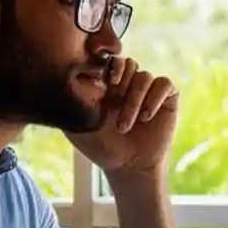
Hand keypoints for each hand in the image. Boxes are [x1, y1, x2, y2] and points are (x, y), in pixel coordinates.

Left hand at [67, 56, 178, 176]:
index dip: (109, 66)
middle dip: (122, 81)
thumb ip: (68, 103)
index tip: (106, 82)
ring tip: (125, 125)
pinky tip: (145, 117)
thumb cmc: (101, 148)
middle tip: (114, 99)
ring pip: (145, 76)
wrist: (129, 166)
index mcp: (108, 85)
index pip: (110, 61)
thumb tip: (59, 78)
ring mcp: (149, 90)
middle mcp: (129, 84)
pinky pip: (164, 84)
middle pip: (129, 63)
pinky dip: (154, 98)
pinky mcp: (167, 98)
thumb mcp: (76, 125)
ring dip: (134, 100)